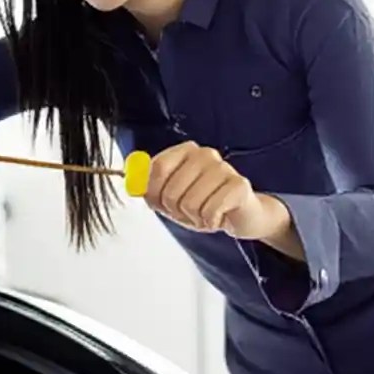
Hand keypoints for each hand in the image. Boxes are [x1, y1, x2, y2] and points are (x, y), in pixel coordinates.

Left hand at [143, 141, 274, 238]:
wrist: (241, 214)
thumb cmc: (204, 203)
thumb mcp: (171, 196)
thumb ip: (150, 188)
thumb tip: (132, 181)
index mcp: (185, 151)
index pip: (157, 168)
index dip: (154, 193)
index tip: (160, 203)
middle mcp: (204, 154)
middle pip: (171, 191)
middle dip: (176, 211)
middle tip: (189, 212)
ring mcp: (224, 168)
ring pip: (190, 204)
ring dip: (195, 218)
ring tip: (206, 213)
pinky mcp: (239, 186)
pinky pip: (210, 211)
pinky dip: (211, 222)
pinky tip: (219, 217)